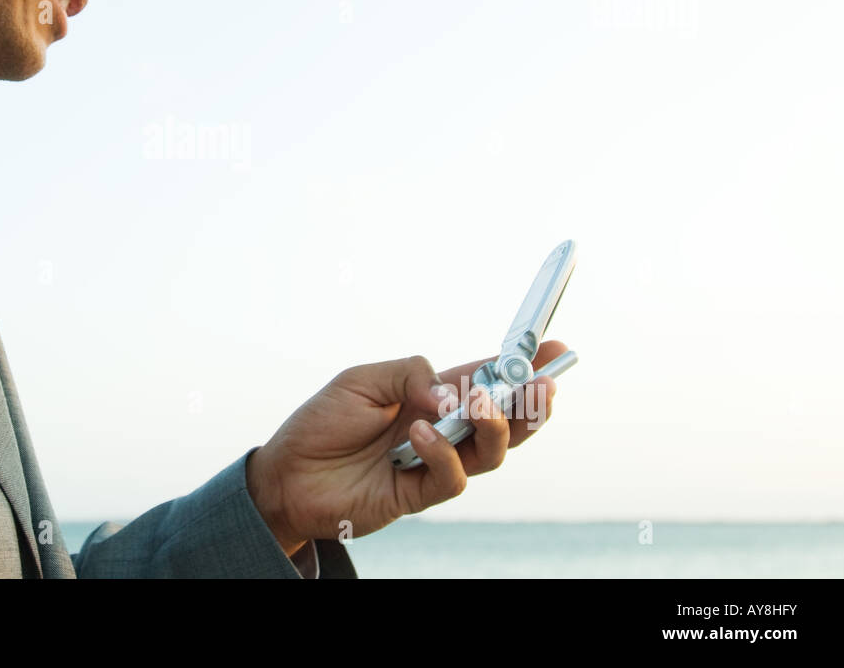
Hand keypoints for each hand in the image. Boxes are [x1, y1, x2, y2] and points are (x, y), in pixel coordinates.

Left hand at [246, 340, 565, 554]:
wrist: (287, 474)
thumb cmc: (322, 423)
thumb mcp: (362, 380)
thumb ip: (411, 375)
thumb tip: (453, 395)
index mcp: (431, 396)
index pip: (487, 379)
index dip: (521, 365)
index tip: (556, 348)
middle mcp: (442, 429)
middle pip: (504, 419)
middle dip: (530, 401)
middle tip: (541, 383)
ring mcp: (434, 463)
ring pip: (492, 452)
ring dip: (495, 426)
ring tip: (479, 405)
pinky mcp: (419, 495)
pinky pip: (452, 478)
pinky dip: (444, 452)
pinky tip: (422, 432)